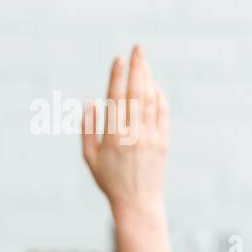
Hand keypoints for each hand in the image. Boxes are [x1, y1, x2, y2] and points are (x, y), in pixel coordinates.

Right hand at [81, 45, 174, 251]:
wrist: (138, 203)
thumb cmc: (108, 181)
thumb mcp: (89, 158)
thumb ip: (88, 129)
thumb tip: (90, 101)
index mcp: (113, 137)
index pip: (116, 99)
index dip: (117, 76)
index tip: (118, 58)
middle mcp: (133, 134)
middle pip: (137, 93)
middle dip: (138, 67)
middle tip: (138, 48)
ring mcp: (151, 137)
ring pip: (151, 100)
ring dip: (148, 78)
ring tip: (144, 61)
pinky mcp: (164, 141)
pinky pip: (162, 113)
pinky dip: (159, 96)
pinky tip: (154, 85)